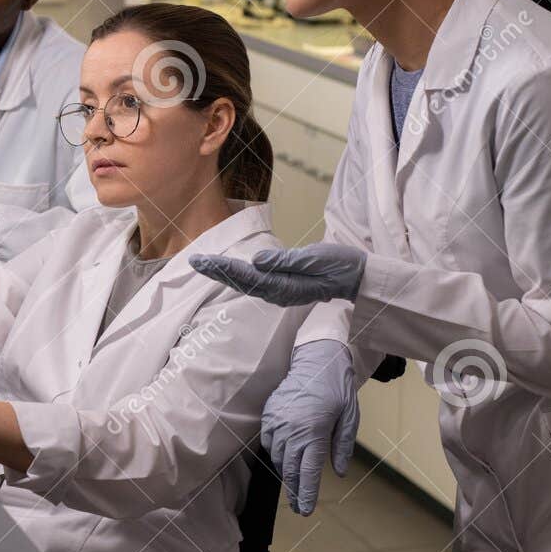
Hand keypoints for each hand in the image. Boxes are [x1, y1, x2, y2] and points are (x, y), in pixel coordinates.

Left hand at [190, 242, 366, 307]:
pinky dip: (239, 274)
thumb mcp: (315, 259)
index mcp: (283, 286)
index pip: (245, 276)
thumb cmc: (339, 266)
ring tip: (204, 263)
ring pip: (246, 282)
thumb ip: (286, 261)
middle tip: (193, 260)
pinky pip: (255, 281)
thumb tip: (257, 260)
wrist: (357, 278)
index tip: (200, 261)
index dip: (221, 268)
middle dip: (216, 271)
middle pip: (240, 281)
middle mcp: (278, 291)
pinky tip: (229, 270)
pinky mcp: (284, 285)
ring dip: (225, 273)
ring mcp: (280, 290)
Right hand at [262, 340, 359, 514]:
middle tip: (299, 506)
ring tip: (293, 485)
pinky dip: (276, 454)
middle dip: (295, 491)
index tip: (305, 510)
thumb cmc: (337, 387)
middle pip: (289, 470)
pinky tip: (284, 459)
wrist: (316, 358)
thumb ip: (342, 446)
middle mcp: (292, 429)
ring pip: (277, 458)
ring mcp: (277, 421)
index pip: (308, 472)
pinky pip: (269, 442)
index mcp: (314, 432)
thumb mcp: (349, 417)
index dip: (307, 494)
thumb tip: (338, 472)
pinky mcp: (269, 414)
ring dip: (285, 474)